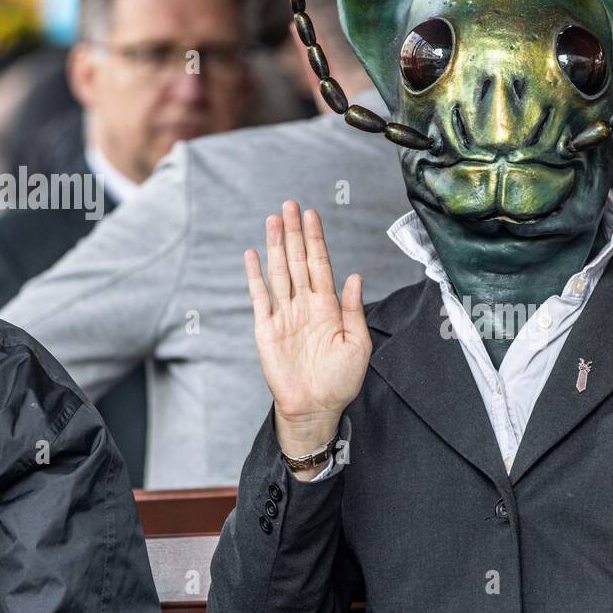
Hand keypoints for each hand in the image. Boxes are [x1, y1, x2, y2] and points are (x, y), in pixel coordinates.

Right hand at [244, 201, 370, 465]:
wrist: (316, 408)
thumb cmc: (340, 381)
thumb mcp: (358, 343)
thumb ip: (354, 309)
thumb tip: (356, 276)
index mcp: (329, 307)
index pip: (321, 265)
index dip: (316, 240)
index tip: (312, 215)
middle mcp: (305, 306)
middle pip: (298, 261)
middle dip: (295, 233)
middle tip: (290, 205)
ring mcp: (285, 315)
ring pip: (279, 272)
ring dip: (276, 246)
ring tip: (274, 219)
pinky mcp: (267, 329)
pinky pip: (259, 297)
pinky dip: (255, 276)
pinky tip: (253, 254)